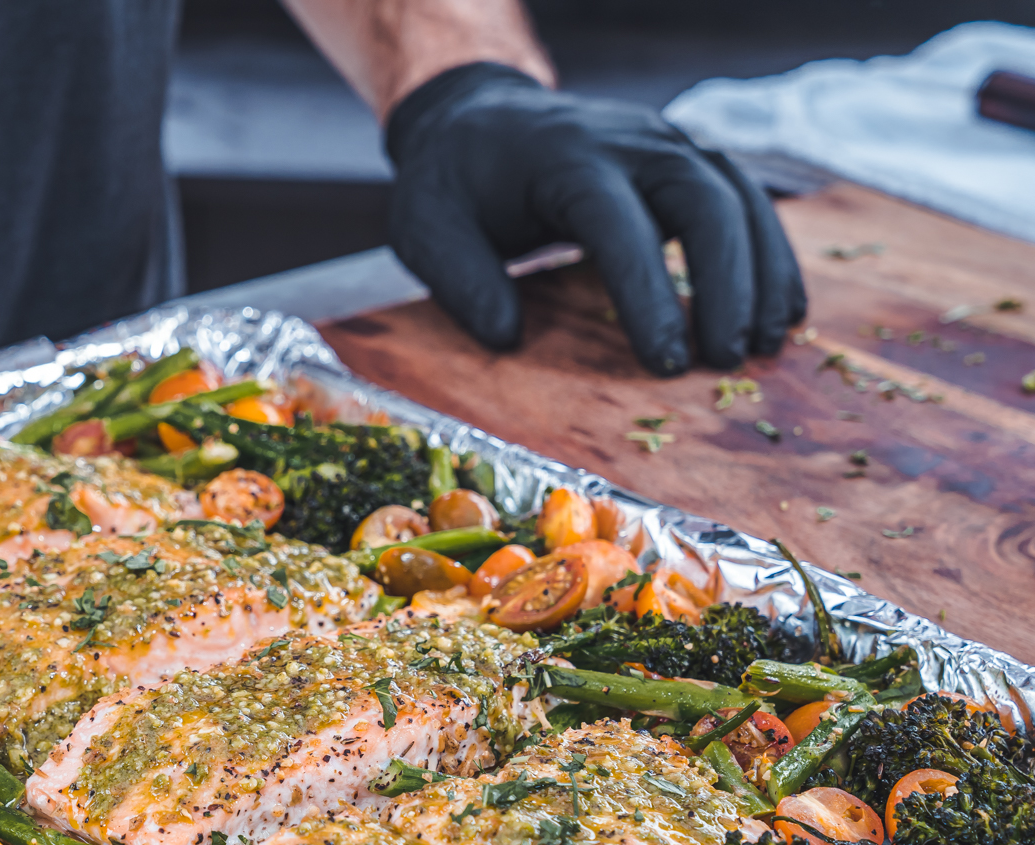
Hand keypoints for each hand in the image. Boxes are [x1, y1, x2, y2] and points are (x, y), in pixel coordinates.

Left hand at [386, 63, 806, 375]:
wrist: (481, 119)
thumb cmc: (454, 183)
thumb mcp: (426, 229)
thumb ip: (462, 283)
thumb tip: (508, 339)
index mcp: (564, 160)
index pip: (618, 224)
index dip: (647, 293)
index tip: (665, 362)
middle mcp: (629, 142)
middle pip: (702, 199)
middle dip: (724, 282)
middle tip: (726, 359)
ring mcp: (667, 145)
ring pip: (738, 198)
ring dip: (762, 273)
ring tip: (767, 345)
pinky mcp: (688, 160)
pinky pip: (745, 202)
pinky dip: (768, 256)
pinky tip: (781, 312)